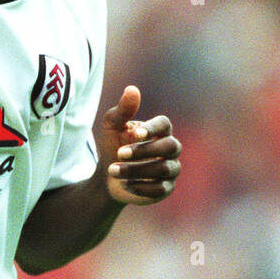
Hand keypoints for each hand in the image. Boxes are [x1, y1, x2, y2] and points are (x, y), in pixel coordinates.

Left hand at [97, 85, 181, 205]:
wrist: (108, 177)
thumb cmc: (114, 146)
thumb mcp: (112, 127)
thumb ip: (122, 110)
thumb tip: (132, 89)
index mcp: (160, 131)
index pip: (165, 125)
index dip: (153, 128)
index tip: (136, 133)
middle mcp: (171, 149)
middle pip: (170, 146)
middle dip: (144, 150)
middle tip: (119, 153)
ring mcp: (171, 169)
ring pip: (163, 169)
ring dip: (136, 170)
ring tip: (112, 170)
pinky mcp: (166, 188)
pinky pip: (160, 188)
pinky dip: (141, 187)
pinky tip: (124, 184)